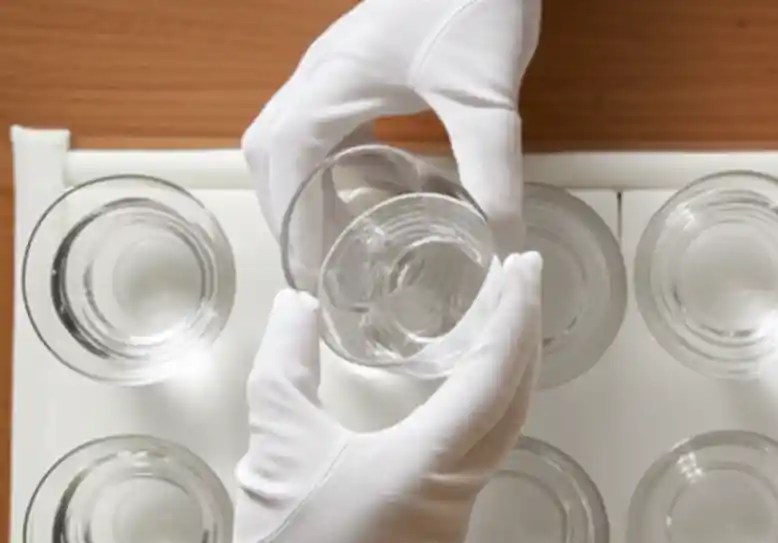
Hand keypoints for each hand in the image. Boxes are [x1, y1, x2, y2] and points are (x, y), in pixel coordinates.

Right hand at [217, 253, 542, 542]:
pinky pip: (482, 451)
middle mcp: (463, 485)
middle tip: (518, 281)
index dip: (515, 314)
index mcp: (433, 461)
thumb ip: (286, 363)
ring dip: (507, 369)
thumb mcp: (276, 444)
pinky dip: (486, 405)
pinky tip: (464, 389)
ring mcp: (459, 511)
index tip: (524, 269)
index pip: (496, 372)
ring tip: (497, 322)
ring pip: (503, 425)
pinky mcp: (444, 527)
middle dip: (522, 333)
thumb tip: (297, 304)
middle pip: (514, 396)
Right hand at [243, 0, 541, 260]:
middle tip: (321, 266)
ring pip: (288, 134)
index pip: (287, 160)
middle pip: (270, 151)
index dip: (294, 221)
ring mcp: (333, 66)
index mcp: (332, 81)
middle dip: (287, 211)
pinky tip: (369, 185)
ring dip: (302, 187)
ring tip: (338, 238)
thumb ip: (492, 171)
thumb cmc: (473, 4)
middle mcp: (319, 73)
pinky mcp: (359, 65)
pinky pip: (322, 121)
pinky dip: (330, 162)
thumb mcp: (487, 98)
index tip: (313, 272)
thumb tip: (499, 245)